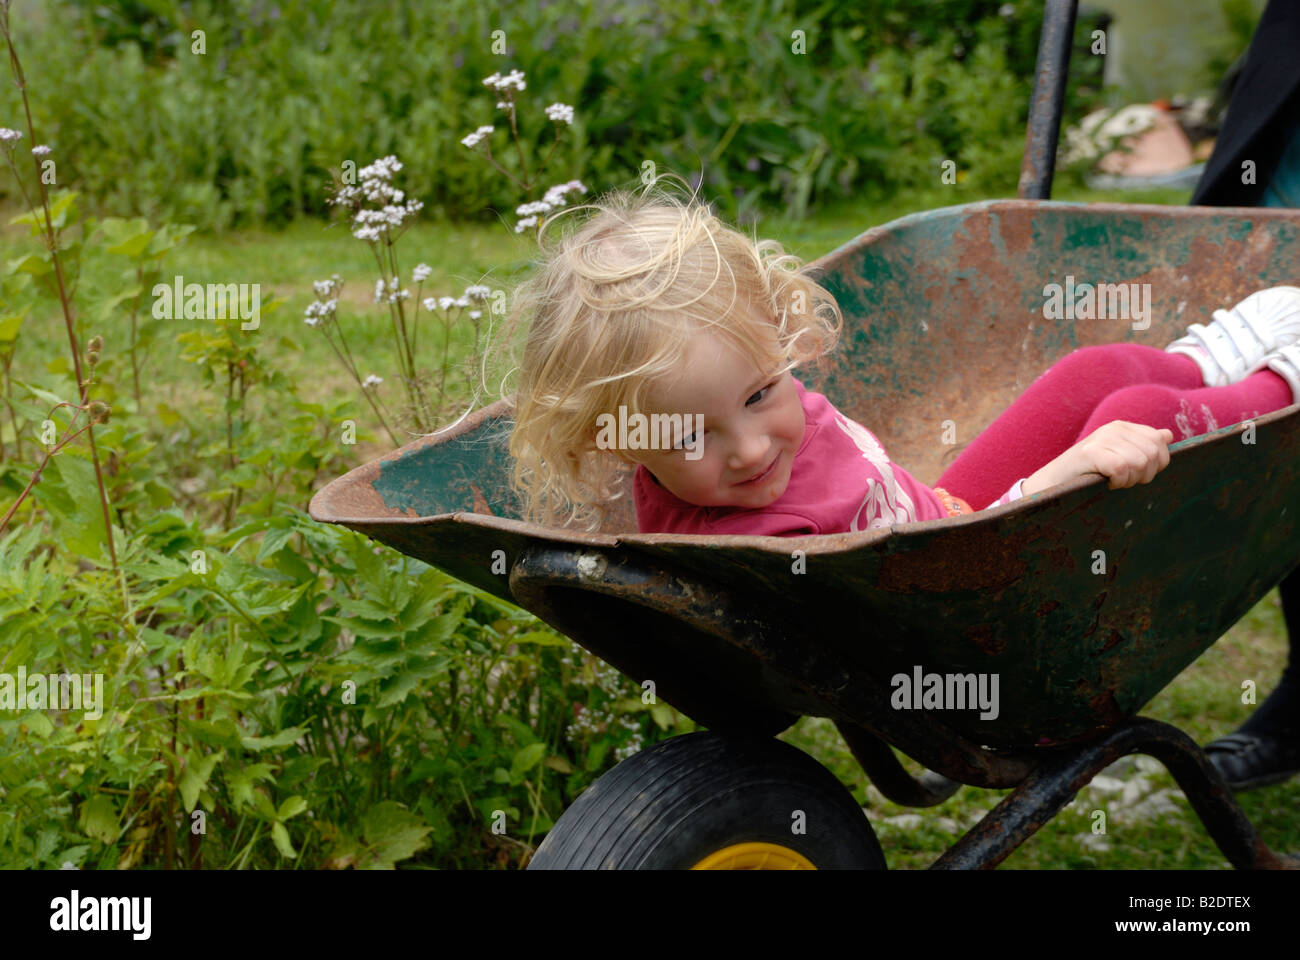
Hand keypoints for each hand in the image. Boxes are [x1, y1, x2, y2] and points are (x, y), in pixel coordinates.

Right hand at [1023, 420, 1173, 495]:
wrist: (1052, 483)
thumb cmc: (1087, 473)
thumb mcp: (1118, 456)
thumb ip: (1142, 446)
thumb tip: (1167, 435)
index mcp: (1123, 427)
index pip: (1159, 443)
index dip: (1156, 464)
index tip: (1136, 473)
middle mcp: (1114, 428)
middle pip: (1151, 454)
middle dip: (1143, 474)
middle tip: (1123, 480)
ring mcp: (1101, 438)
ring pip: (1139, 462)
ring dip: (1129, 479)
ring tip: (1113, 480)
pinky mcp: (1090, 452)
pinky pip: (1121, 468)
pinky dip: (1118, 480)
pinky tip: (1106, 482)